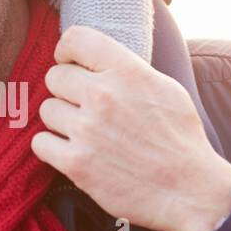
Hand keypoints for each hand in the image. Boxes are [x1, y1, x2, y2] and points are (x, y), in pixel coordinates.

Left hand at [30, 25, 230, 230]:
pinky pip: (40, 143)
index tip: (72, 64)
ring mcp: (87, 130)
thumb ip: (129, 69)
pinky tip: (74, 152)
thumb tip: (98, 58)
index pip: (75, 39)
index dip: (67, 51)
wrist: (191, 191)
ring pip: (46, 110)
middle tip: (85, 108)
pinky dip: (53, 148)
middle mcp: (103, 96)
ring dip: (61, 121)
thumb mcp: (166, 88)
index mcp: (127, 71)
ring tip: (85, 133)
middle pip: (54, 76)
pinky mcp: (76, 164)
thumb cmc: (181, 140)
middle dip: (67, 91)